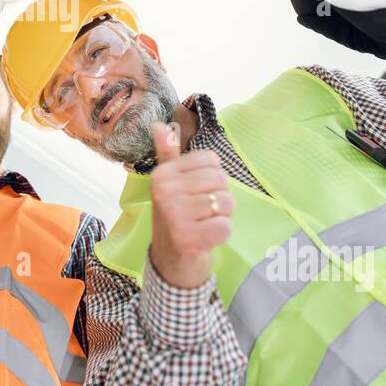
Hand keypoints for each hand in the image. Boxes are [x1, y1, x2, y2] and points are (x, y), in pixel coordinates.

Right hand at [148, 122, 233, 288]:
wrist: (170, 260)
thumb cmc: (175, 216)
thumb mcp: (168, 183)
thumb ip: (168, 153)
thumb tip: (159, 124)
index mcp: (162, 175)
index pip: (211, 160)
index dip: (212, 178)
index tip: (195, 193)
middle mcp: (165, 192)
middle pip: (221, 180)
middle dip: (219, 197)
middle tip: (201, 212)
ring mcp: (175, 216)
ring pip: (226, 203)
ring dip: (221, 216)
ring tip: (203, 224)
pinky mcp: (189, 239)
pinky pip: (225, 227)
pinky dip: (221, 234)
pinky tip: (205, 238)